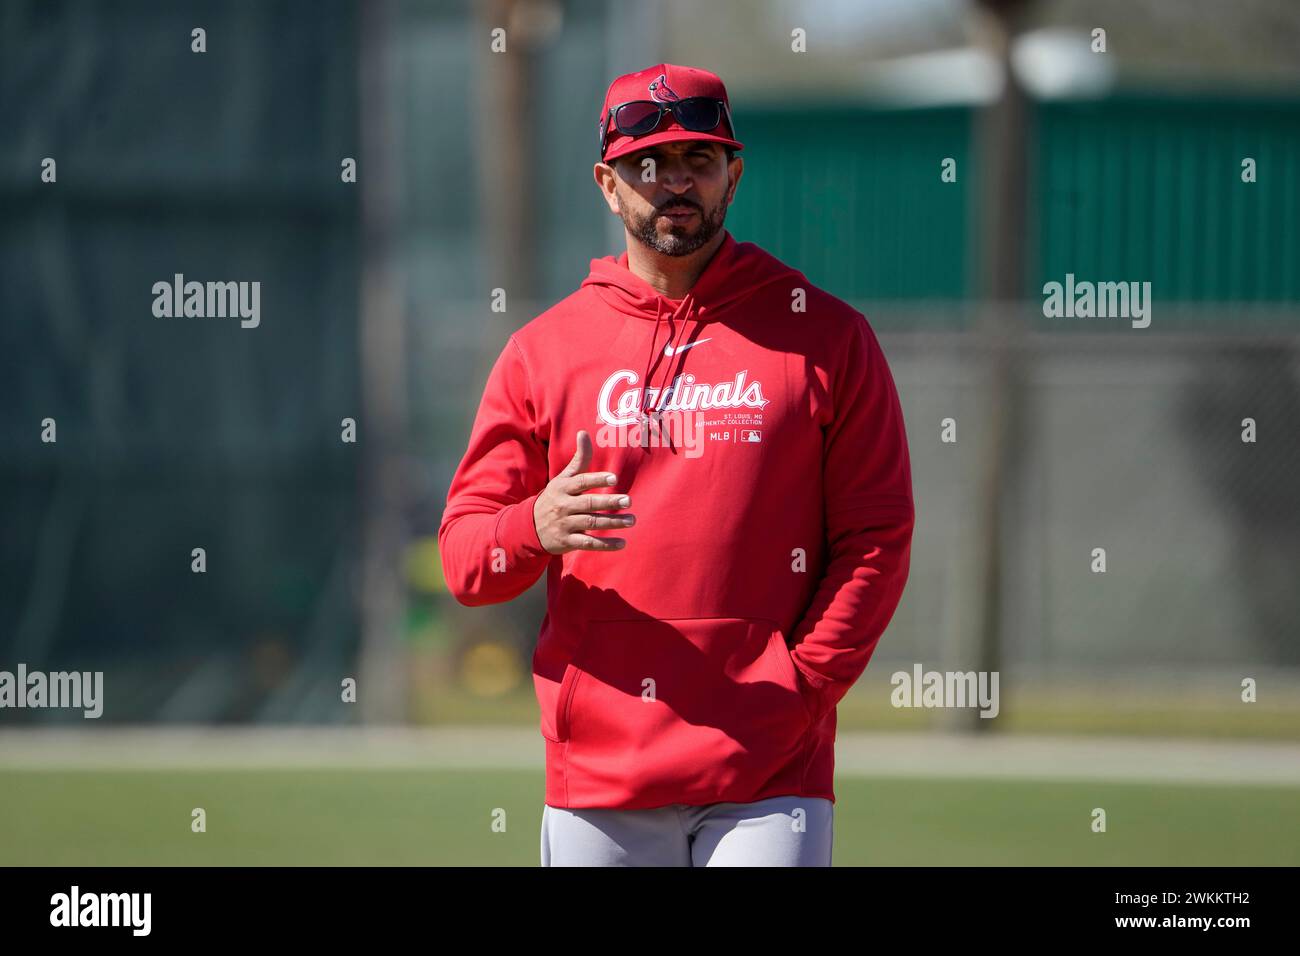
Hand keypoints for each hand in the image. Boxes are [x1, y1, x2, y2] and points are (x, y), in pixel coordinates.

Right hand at [533, 430, 634, 553]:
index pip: (581, 482)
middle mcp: (563, 506)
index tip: (614, 478)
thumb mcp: (562, 478)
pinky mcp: (568, 541)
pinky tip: (622, 543)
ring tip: (631, 520)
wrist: (529, 527)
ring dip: (613, 522)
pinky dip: (605, 545)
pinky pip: (589, 543)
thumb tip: (584, 432)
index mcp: (563, 488)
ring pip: (591, 523)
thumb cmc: (554, 497)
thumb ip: (578, 459)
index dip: (597, 480)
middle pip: (588, 504)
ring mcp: (565, 524)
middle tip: (628, 500)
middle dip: (608, 502)